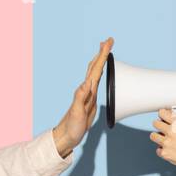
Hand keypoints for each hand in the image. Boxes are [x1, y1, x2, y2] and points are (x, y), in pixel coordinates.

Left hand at [52, 37, 112, 155]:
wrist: (67, 136)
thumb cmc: (71, 126)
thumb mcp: (77, 112)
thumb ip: (80, 97)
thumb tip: (86, 83)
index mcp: (86, 90)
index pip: (96, 69)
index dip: (102, 55)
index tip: (108, 43)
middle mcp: (87, 89)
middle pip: (96, 67)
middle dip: (102, 53)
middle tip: (108, 40)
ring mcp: (89, 94)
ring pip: (96, 72)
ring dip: (101, 60)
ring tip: (105, 50)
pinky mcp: (90, 100)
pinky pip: (97, 82)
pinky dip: (100, 73)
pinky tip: (101, 71)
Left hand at [151, 105, 175, 172]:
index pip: (162, 112)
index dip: (164, 113)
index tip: (166, 116)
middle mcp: (170, 131)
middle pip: (155, 123)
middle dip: (160, 124)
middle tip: (165, 127)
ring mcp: (166, 142)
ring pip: (153, 136)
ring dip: (158, 136)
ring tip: (165, 138)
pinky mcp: (165, 153)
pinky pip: (158, 149)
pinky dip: (162, 149)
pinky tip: (168, 149)